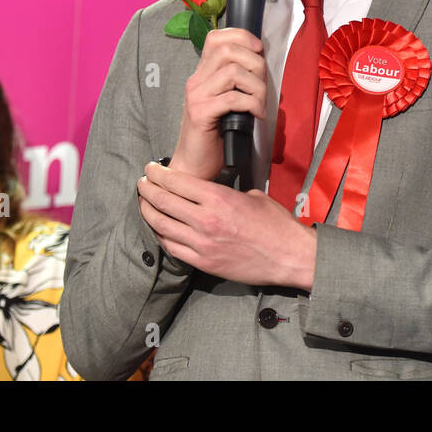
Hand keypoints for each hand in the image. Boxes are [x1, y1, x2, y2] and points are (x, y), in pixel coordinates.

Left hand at [137, 161, 316, 289]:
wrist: (289, 257)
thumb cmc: (276, 224)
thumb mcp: (252, 196)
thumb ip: (226, 193)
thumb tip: (211, 193)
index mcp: (219, 198)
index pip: (177, 182)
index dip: (159, 174)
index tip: (150, 169)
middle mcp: (206, 220)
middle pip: (164, 202)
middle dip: (148, 190)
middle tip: (141, 184)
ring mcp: (202, 244)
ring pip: (162, 225)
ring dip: (148, 212)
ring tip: (143, 204)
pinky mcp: (204, 263)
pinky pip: (173, 248)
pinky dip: (161, 235)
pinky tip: (158, 228)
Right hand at [170, 28, 266, 181]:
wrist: (195, 166)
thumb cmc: (216, 135)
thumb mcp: (228, 102)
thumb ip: (238, 82)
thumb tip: (261, 64)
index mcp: (202, 74)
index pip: (217, 37)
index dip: (242, 37)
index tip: (259, 52)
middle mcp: (196, 80)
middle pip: (228, 50)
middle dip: (255, 63)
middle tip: (262, 86)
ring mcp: (196, 96)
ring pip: (233, 72)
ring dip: (256, 87)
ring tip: (260, 105)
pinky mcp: (200, 114)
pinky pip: (233, 98)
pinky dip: (252, 104)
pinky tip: (256, 115)